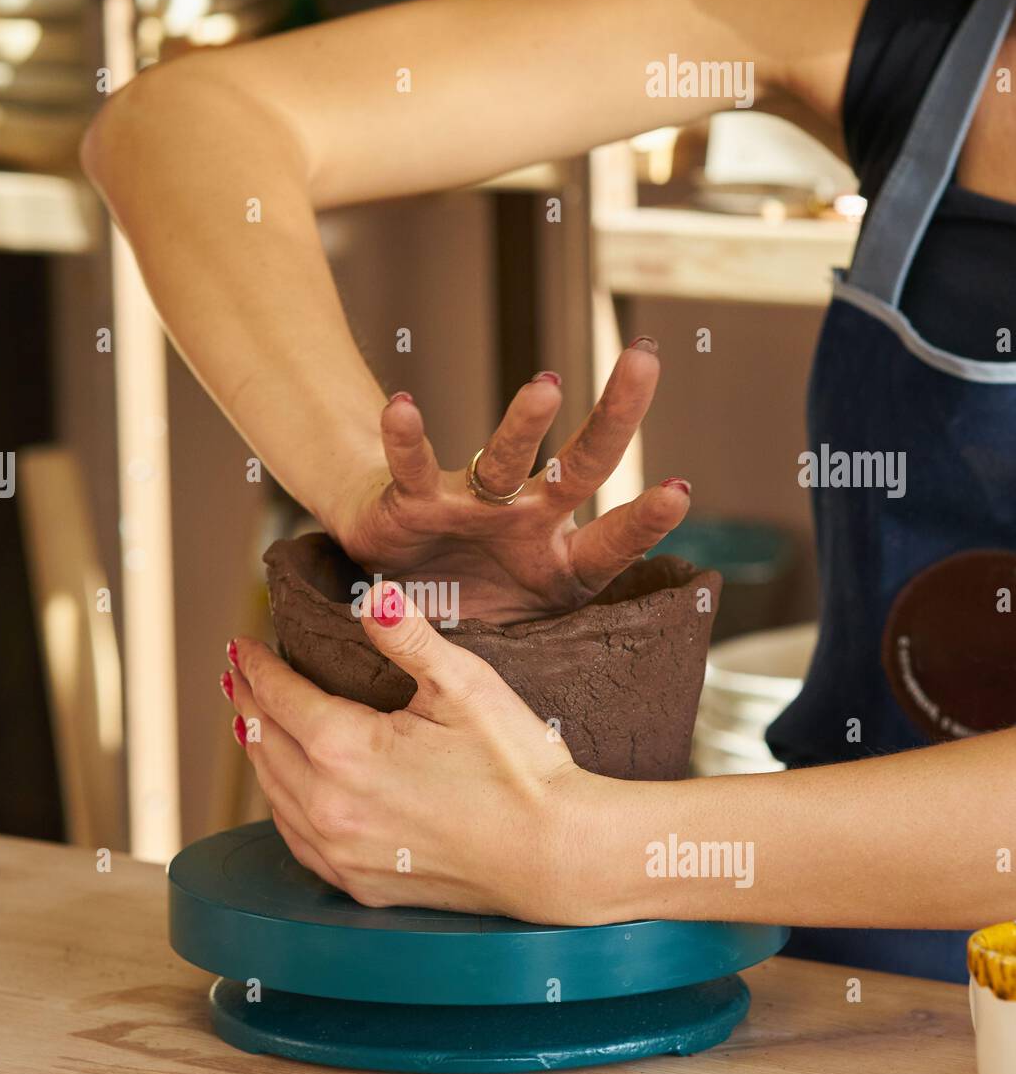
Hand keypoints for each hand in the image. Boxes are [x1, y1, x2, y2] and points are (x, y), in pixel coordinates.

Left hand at [223, 583, 605, 923]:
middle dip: (249, 702)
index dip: (256, 666)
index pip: (279, 696)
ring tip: (251, 723)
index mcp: (344, 749)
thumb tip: (370, 595)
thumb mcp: (465, 685)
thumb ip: (407, 637)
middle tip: (238, 675)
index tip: (240, 645)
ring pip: (274, 794)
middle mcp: (328, 805)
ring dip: (259, 753)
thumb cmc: (517, 767)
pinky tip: (286, 793)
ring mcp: (341, 852)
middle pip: (266, 743)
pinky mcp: (360, 885)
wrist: (555, 854)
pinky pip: (297, 840)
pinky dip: (281, 807)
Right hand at [328, 339, 690, 623]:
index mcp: (559, 562)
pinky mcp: (417, 499)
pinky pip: (413, 467)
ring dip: (524, 422)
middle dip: (615, 416)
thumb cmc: (466, 606)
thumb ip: (531, 648)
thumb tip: (543, 714)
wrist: (392, 583)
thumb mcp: (511, 638)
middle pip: (579, 465)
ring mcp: (473, 505)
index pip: (612, 542)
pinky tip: (402, 407)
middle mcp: (526, 520)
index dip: (642, 521)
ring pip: (503, 458)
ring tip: (547, 387)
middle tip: (645, 359)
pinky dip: (406, 439)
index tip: (679, 491)